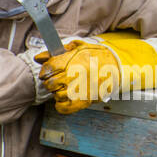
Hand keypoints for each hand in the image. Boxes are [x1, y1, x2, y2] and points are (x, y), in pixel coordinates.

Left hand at [37, 32, 156, 113]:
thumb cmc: (98, 57)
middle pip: (50, 83)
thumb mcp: (79, 48)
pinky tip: (67, 98)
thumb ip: (57, 52)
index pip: (48, 69)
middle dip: (52, 82)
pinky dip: (61, 105)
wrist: (118, 67)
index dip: (46, 70)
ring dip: (58, 92)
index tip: (49, 71)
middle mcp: (74, 76)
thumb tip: (38, 57)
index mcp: (72, 62)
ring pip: (56, 96)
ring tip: (67, 87)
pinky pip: (62, 108)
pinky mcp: (82, 102)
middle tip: (60, 80)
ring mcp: (78, 90)